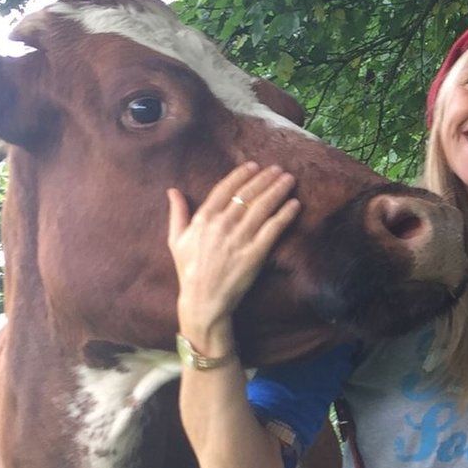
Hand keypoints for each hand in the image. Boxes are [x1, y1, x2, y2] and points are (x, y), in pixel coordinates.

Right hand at [167, 162, 299, 349]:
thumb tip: (172, 190)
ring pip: (262, 207)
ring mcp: (238, 239)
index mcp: (203, 219)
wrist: (203, 302)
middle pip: (247, 194)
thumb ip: (177, 213)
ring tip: (289, 180)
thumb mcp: (176, 241)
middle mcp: (222, 226)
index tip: (253, 165)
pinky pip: (272, 229)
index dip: (241, 175)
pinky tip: (295, 204)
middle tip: (278, 168)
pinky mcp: (254, 254)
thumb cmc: (188, 272)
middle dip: (265, 178)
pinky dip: (285, 214)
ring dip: (277, 190)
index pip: (225, 189)